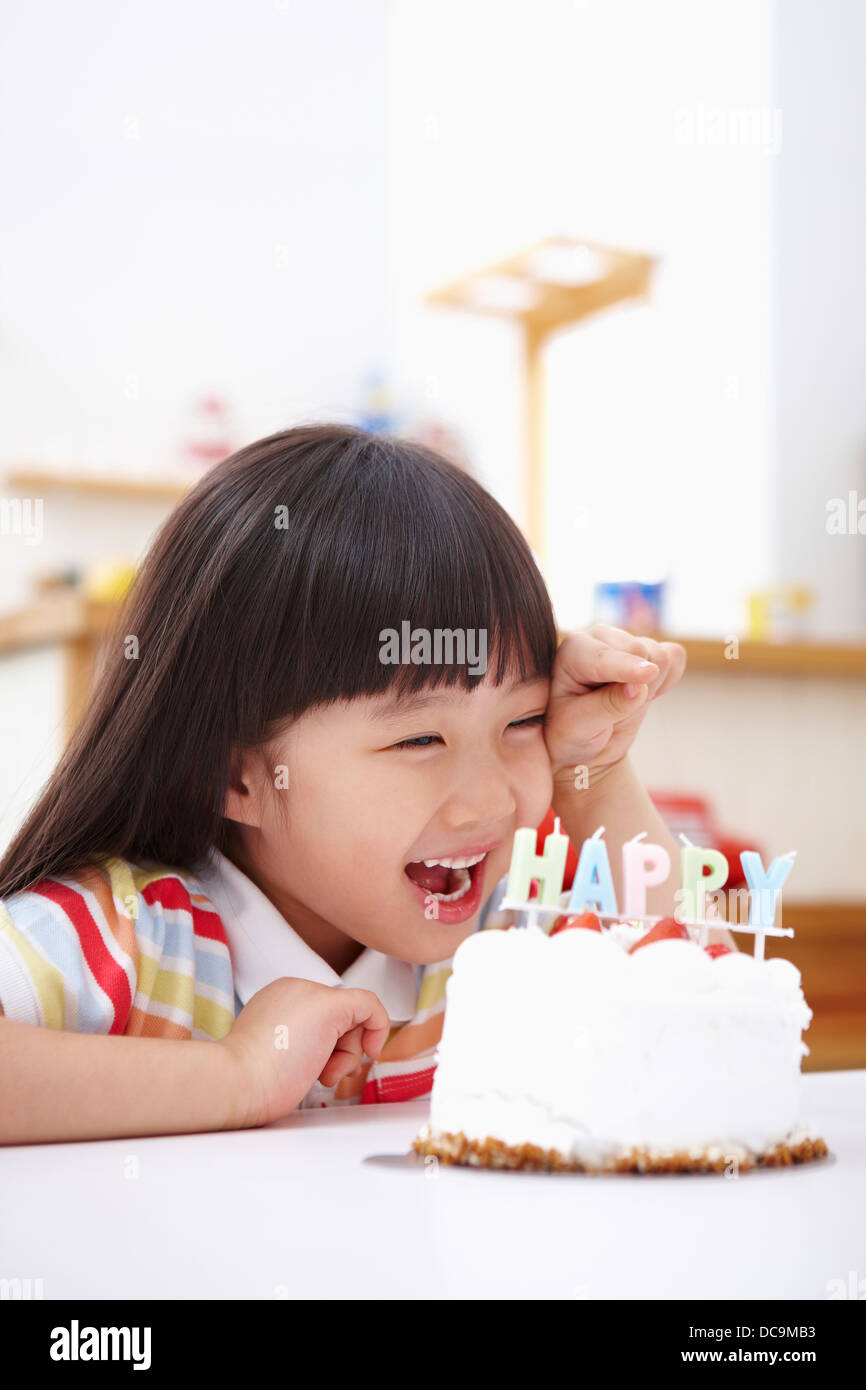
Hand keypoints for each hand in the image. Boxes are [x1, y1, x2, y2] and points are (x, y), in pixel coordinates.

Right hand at [219, 977, 390, 1127]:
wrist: (236, 1081)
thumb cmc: (249, 1081)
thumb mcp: (277, 1055)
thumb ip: (300, 1045)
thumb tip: (325, 1056)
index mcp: (278, 999)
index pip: (321, 1016)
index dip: (330, 1046)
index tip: (322, 1069)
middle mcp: (294, 990)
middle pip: (340, 1016)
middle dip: (341, 1050)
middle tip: (323, 1073)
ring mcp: (310, 994)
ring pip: (354, 1018)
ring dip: (347, 1054)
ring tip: (320, 1072)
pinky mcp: (329, 1006)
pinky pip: (370, 1006)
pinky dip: (379, 1028)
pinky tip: (371, 1050)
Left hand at [544, 626, 686, 786]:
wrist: (587, 739)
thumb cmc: (572, 733)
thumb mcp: (580, 728)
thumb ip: (608, 707)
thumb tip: (639, 687)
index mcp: (573, 651)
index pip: (604, 655)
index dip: (626, 666)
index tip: (647, 674)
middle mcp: (600, 638)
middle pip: (640, 650)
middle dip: (639, 686)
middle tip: (616, 713)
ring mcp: (627, 641)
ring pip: (661, 655)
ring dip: (651, 687)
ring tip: (625, 704)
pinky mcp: (650, 649)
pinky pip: (675, 657)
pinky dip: (667, 680)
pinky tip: (643, 695)